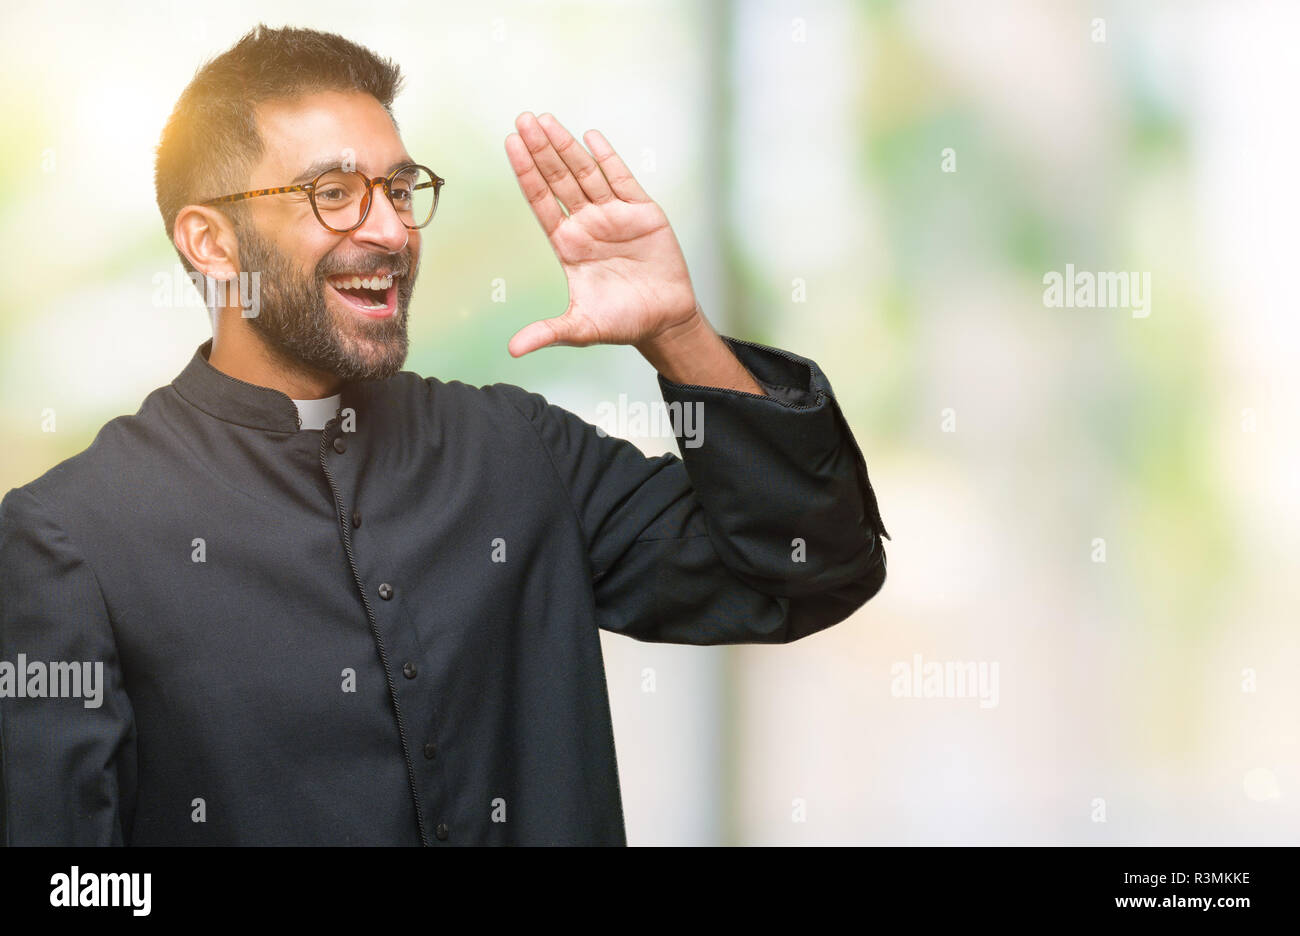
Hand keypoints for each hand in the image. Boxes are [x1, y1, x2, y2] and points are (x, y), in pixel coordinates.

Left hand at [503, 111, 701, 356]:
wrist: (665, 321)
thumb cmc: (623, 322)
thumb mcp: (581, 328)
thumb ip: (548, 333)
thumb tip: (514, 350)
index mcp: (568, 245)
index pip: (541, 201)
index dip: (526, 173)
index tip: (510, 145)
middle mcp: (587, 224)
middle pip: (558, 179)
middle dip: (541, 150)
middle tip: (523, 120)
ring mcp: (613, 215)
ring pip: (585, 173)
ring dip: (566, 147)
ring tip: (546, 120)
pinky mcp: (642, 212)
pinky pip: (622, 179)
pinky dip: (607, 158)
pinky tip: (591, 137)